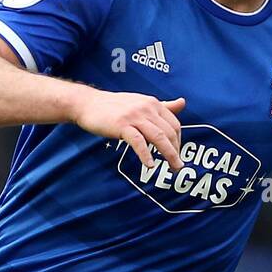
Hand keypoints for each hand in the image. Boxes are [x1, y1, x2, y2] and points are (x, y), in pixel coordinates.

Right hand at [71, 88, 185, 171]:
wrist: (88, 104)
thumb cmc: (115, 106)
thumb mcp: (141, 103)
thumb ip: (163, 106)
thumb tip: (183, 103)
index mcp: (153, 103)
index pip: (174, 124)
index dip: (179, 141)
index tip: (177, 153)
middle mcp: (147, 108)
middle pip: (169, 132)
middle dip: (176, 151)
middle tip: (178, 167)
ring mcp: (134, 116)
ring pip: (158, 137)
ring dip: (169, 154)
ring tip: (173, 168)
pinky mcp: (122, 125)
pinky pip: (138, 141)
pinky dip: (146, 155)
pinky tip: (150, 165)